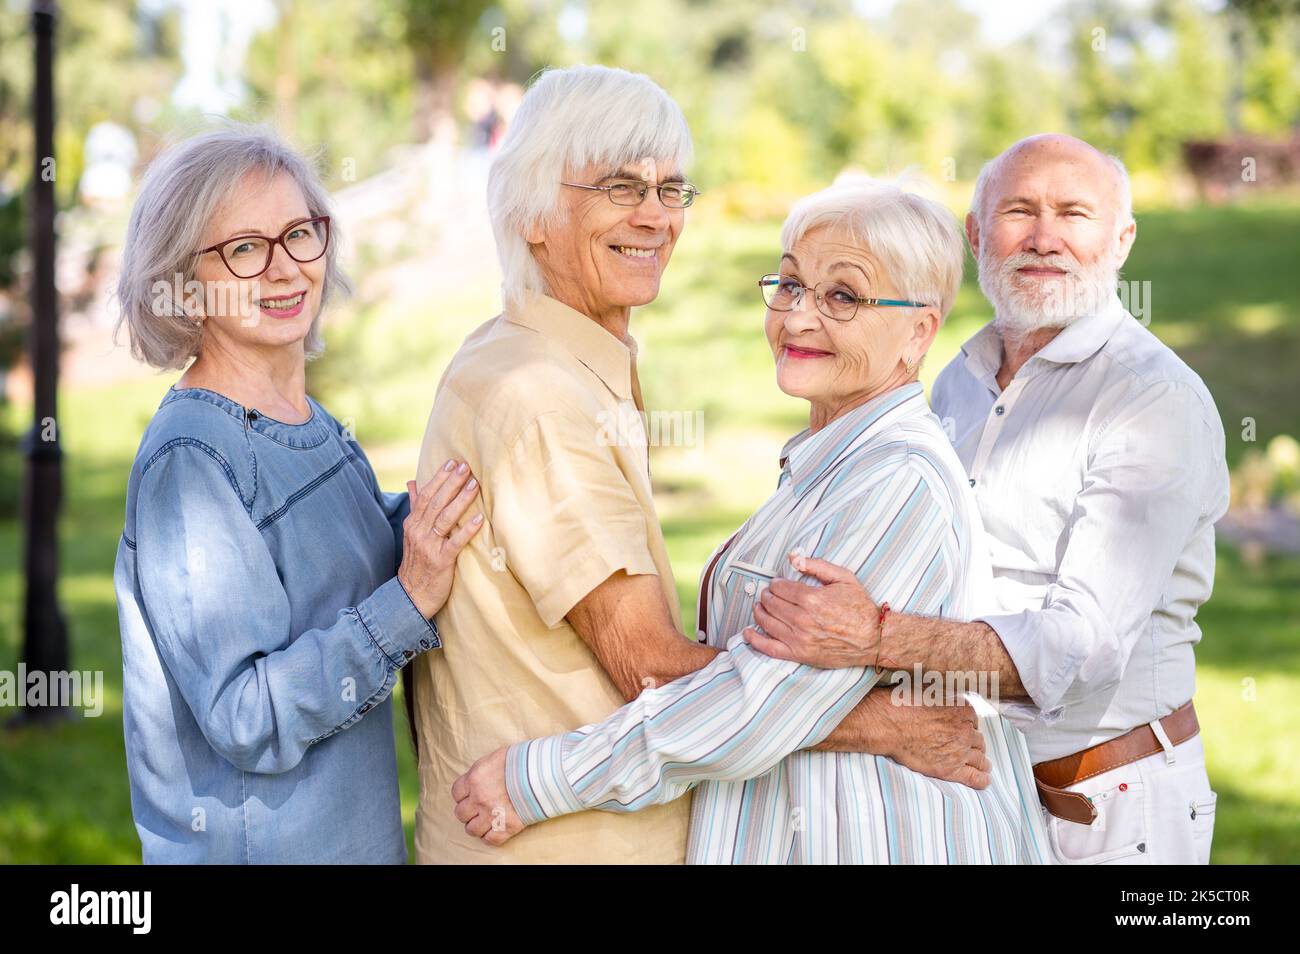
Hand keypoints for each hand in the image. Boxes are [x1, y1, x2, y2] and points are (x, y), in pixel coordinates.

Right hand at [397, 459, 483, 618]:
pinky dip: (467, 530)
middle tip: (466, 467)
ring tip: (475, 486)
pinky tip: (480, 520)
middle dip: (451, 483)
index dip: (438, 478)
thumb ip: (415, 507)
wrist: (411, 596)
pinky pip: (455, 543)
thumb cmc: (417, 562)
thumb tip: (412, 481)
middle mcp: (419, 532)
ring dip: (461, 501)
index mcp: (413, 523)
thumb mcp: (412, 533)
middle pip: (435, 502)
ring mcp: (429, 546)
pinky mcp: (441, 561)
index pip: (425, 495)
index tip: (452, 462)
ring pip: (445, 518)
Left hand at [451, 747, 526, 845]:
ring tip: (486, 820)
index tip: (470, 795)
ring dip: (477, 826)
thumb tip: (478, 776)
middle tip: (478, 809)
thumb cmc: (522, 760)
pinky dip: (491, 836)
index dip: (463, 795)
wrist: (544, 772)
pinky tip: (496, 829)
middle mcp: (480, 798)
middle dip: (468, 812)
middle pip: (461, 813)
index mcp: (475, 778)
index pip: (456, 793)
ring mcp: (492, 814)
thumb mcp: (497, 756)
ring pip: (472, 830)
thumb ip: (483, 769)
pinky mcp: (507, 826)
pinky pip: (490, 840)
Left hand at [742, 552, 879, 667]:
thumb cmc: (859, 607)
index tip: (778, 584)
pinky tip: (748, 632)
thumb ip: (817, 566)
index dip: (776, 584)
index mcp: (812, 599)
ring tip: (759, 607)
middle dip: (767, 596)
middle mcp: (803, 619)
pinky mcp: (800, 654)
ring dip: (759, 612)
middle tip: (768, 594)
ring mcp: (800, 639)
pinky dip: (755, 640)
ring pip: (767, 622)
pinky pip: (769, 648)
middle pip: (771, 604)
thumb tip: (794, 559)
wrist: (873, 638)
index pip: (780, 588)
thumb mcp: (843, 578)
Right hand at [879, 692, 991, 789]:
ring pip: (980, 759)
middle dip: (975, 744)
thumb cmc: (902, 704)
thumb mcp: (927, 688)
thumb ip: (943, 693)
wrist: (889, 724)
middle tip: (969, 748)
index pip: (974, 721)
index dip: (968, 727)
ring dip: (982, 762)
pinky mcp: (951, 769)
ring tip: (982, 765)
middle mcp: (966, 730)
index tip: (962, 730)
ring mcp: (960, 751)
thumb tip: (946, 693)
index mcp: (963, 709)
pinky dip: (982, 779)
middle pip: (978, 740)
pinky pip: (975, 777)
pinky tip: (984, 780)